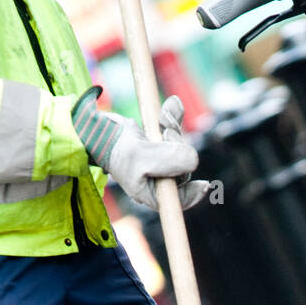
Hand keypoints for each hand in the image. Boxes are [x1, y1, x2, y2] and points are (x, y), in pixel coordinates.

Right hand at [72, 88, 209, 211]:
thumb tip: (194, 159)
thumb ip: (167, 159)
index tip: (205, 184)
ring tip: (163, 118)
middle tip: (165, 131)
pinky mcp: (159, 143)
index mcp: (153, 194)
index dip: (194, 192)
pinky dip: (172, 119)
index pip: (180, 198)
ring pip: (180, 148)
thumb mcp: (140, 157)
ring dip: (174, 129)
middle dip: (178, 146)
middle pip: (183, 167)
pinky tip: (172, 106)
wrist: (100, 130)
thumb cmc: (117, 149)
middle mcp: (159, 180)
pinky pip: (173, 132)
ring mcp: (160, 161)